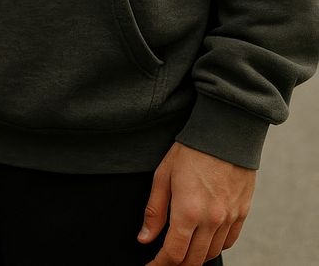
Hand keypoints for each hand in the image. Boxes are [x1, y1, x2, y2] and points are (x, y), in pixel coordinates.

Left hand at [141, 142, 255, 265]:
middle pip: (193, 259)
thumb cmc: (190, 151)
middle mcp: (212, 219)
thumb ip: (154, 212)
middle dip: (176, 265)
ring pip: (212, 253)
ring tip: (181, 252)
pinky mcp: (242, 213)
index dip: (159, 265)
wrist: (226, 134)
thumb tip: (144, 238)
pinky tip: (203, 242)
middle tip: (163, 262)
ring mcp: (230, 218)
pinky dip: (214, 247)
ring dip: (195, 258)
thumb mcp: (162, 177)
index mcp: (188, 211)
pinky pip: (229, 241)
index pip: (173, 253)